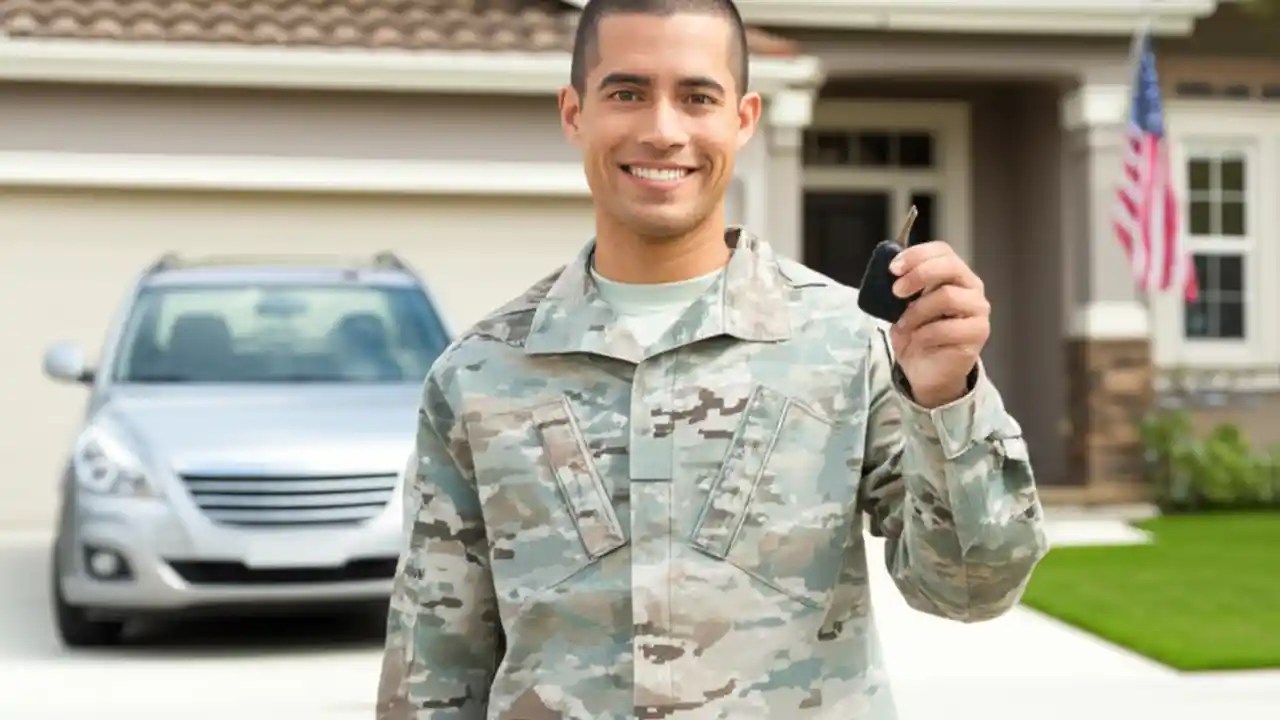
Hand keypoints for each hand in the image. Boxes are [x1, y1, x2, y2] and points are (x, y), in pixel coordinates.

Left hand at [887, 241, 989, 407]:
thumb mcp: (903, 307)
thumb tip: (892, 274)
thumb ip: (904, 288)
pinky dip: (924, 334)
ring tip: (904, 325)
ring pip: (947, 296)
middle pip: (950, 267)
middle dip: (919, 275)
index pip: (943, 251)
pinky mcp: (978, 332)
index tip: (893, 268)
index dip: (917, 254)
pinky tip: (917, 341)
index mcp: (954, 274)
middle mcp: (971, 288)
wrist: (927, 370)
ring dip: (918, 311)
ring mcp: (978, 310)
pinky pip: (947, 328)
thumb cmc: (917, 334)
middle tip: (896, 291)